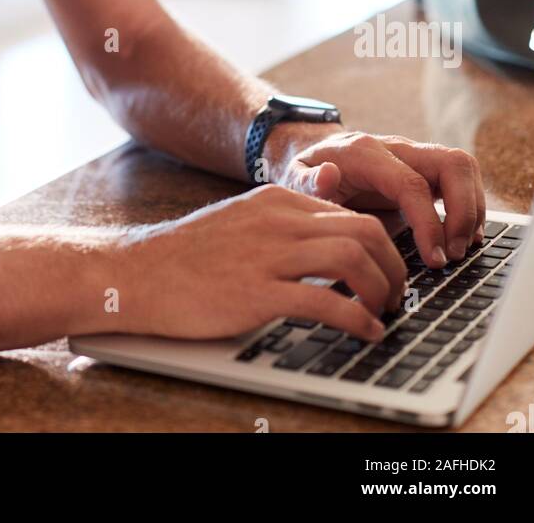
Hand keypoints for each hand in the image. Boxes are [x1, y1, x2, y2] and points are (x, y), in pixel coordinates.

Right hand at [110, 183, 406, 341]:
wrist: (137, 272)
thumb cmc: (187, 256)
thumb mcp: (242, 222)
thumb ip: (284, 224)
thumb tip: (328, 235)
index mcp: (276, 200)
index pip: (350, 212)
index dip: (381, 245)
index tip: (388, 271)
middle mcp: (277, 220)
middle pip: (363, 230)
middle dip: (393, 265)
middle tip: (396, 294)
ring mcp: (267, 254)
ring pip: (353, 258)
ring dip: (381, 290)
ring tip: (384, 313)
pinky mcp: (257, 293)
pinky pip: (326, 302)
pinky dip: (357, 319)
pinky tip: (365, 332)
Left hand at [266, 124, 485, 268]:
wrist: (309, 155)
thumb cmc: (303, 173)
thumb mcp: (293, 180)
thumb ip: (307, 181)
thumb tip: (327, 175)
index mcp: (365, 152)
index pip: (412, 184)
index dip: (429, 224)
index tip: (434, 259)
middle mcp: (395, 147)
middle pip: (451, 163)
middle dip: (463, 212)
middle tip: (452, 253)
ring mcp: (412, 156)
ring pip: (462, 166)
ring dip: (472, 209)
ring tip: (459, 249)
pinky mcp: (422, 169)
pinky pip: (459, 178)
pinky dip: (469, 206)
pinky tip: (460, 238)